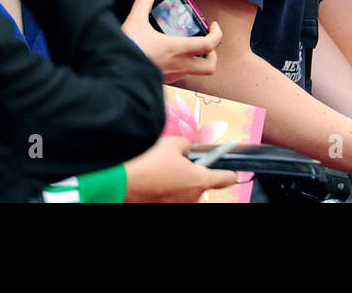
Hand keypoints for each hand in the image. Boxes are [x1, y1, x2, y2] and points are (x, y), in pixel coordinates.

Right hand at [121, 0, 222, 82]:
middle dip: (212, 55)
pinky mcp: (162, 82)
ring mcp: (172, 76)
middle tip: (205, 44)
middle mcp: (179, 65)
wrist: (114, 74)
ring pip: (195, 72)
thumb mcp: (134, 22)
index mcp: (178, 49)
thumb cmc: (127, 49)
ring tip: (187, 48)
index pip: (210, 45)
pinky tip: (170, 56)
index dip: (217, 34)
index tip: (213, 26)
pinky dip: (181, 66)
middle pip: (210, 67)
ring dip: (196, 60)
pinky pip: (179, 76)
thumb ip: (142, 5)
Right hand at [124, 135, 239, 201]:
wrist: (120, 181)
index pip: (225, 178)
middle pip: (199, 185)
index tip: (231, 171)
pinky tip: (152, 180)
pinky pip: (167, 198)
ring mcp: (175, 206)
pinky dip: (163, 190)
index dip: (229, 172)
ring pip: (183, 193)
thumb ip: (187, 145)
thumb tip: (187, 149)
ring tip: (160, 171)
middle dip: (192, 174)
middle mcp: (191, 197)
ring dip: (176, 184)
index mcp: (200, 180)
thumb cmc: (148, 162)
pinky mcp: (159, 208)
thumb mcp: (173, 143)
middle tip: (178, 163)